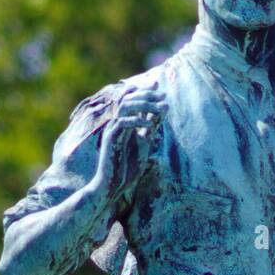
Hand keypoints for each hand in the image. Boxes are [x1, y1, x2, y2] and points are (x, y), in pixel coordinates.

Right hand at [91, 84, 166, 201]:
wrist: (113, 186)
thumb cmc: (127, 169)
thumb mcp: (144, 144)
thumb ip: (150, 128)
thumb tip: (160, 113)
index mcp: (124, 123)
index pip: (133, 101)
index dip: (145, 92)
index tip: (160, 89)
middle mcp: (116, 123)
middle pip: (129, 99)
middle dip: (147, 95)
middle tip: (163, 96)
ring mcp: (112, 130)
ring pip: (125, 107)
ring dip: (144, 105)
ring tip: (160, 108)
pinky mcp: (111, 139)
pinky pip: (122, 123)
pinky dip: (137, 120)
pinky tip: (150, 123)